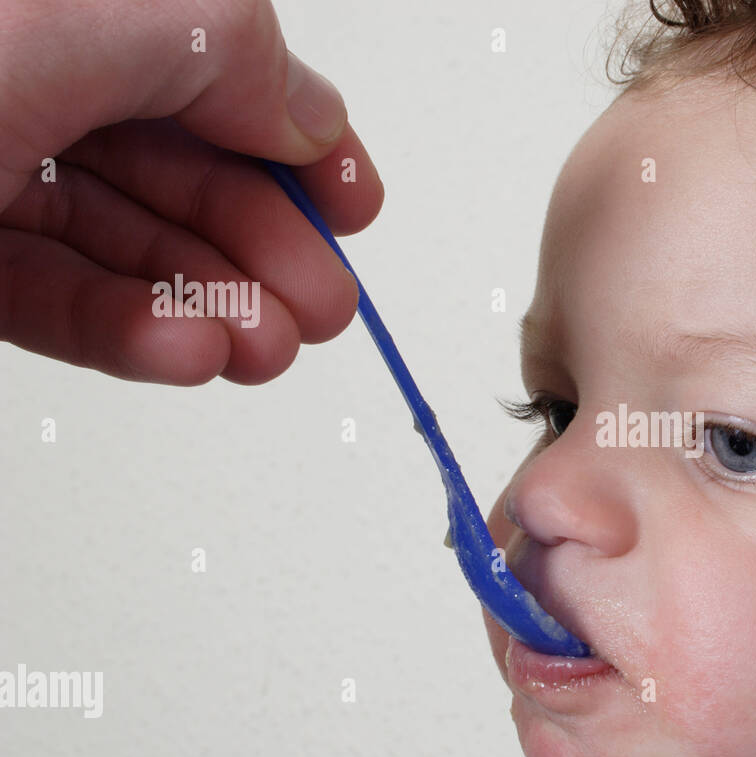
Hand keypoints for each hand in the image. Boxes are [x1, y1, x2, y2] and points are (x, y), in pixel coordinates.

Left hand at [0, 0, 383, 384]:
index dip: (298, 147)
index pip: (213, 80)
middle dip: (267, 253)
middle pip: (179, 180)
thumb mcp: (122, 7)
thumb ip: (235, 55)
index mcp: (87, 12)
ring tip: (267, 350)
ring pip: (122, 253)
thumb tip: (310, 120)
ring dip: (211, 310)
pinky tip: (193, 353)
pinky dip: (131, 337)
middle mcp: (33, 81)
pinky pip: (50, 303)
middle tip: (325, 306)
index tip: (353, 208)